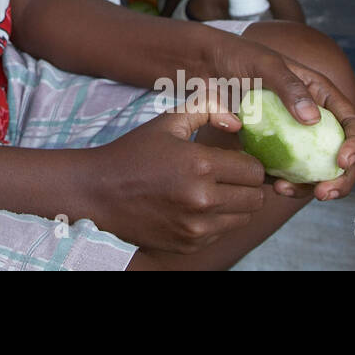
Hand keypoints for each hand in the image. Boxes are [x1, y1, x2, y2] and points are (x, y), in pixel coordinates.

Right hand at [81, 109, 266, 252]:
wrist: (98, 192)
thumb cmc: (134, 153)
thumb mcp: (168, 121)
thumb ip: (208, 109)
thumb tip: (238, 123)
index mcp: (201, 165)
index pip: (255, 170)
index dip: (249, 162)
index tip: (235, 159)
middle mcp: (203, 200)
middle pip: (256, 198)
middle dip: (247, 185)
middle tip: (228, 176)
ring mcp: (197, 227)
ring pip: (244, 218)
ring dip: (235, 204)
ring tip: (211, 190)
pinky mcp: (190, 245)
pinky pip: (222, 233)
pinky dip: (216, 221)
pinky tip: (194, 207)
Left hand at [210, 40, 354, 202]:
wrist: (206, 65)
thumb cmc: (238, 56)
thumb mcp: (264, 64)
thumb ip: (289, 86)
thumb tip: (313, 119)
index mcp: (321, 94)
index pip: (352, 122)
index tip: (343, 162)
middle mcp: (313, 117)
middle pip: (339, 153)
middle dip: (340, 179)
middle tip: (324, 194)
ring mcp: (293, 135)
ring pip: (315, 168)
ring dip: (309, 186)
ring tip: (287, 190)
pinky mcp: (273, 147)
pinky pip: (286, 170)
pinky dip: (285, 182)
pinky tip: (273, 186)